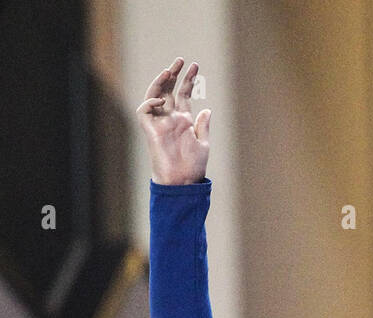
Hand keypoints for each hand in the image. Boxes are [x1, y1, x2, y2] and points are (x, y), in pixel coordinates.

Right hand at [137, 58, 210, 185]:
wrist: (183, 181)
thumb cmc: (193, 165)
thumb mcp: (203, 143)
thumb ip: (203, 125)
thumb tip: (206, 109)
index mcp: (184, 120)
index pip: (183, 94)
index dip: (188, 80)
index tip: (194, 66)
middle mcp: (170, 118)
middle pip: (169, 90)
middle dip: (173, 74)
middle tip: (180, 60)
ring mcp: (159, 122)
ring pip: (155, 96)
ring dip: (160, 82)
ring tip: (169, 70)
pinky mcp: (150, 130)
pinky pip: (144, 111)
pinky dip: (151, 102)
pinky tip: (161, 100)